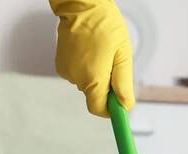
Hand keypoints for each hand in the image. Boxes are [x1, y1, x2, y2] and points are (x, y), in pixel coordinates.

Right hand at [51, 0, 135, 117]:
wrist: (81, 6)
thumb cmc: (105, 25)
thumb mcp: (122, 55)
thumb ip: (123, 84)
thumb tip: (125, 106)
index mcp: (92, 78)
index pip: (99, 110)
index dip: (111, 109)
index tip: (119, 103)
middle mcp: (77, 78)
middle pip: (95, 97)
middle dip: (106, 88)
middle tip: (112, 65)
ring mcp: (67, 72)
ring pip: (87, 85)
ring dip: (97, 76)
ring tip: (100, 53)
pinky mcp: (61, 66)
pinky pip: (79, 75)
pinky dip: (86, 68)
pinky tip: (89, 52)